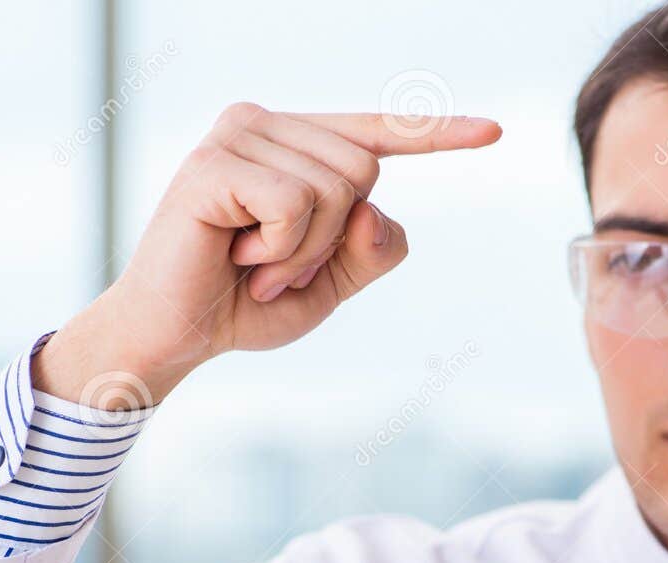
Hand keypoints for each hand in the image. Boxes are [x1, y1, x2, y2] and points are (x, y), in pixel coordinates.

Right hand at [34, 103, 501, 407]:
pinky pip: (297, 206)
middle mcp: (265, 123)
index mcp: (295, 144)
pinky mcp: (214, 163)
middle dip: (333, 239)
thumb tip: (376, 210)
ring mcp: (237, 134)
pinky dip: (279, 250)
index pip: (378, 133)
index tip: (494, 132)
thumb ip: (372, 249)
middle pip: (365, 169)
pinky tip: (235, 257)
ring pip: (337, 189)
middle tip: (275, 266)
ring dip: (304, 251)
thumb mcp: (331, 282)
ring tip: (253, 264)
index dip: (438, 133)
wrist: (174, 334)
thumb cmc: (246, 304)